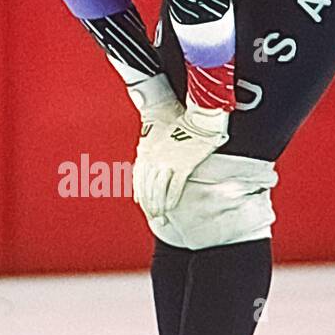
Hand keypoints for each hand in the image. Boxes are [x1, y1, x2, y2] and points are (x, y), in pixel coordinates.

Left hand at [133, 96, 229, 220]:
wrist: (196, 118)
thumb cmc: (178, 123)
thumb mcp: (156, 136)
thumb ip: (150, 151)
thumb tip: (147, 167)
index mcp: (146, 152)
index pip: (139, 179)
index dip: (139, 194)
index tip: (141, 204)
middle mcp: (153, 159)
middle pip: (147, 188)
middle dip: (149, 205)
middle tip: (152, 216)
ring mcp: (167, 163)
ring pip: (158, 190)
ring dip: (159, 205)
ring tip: (161, 215)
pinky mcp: (183, 165)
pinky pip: (174, 187)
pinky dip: (171, 199)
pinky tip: (171, 207)